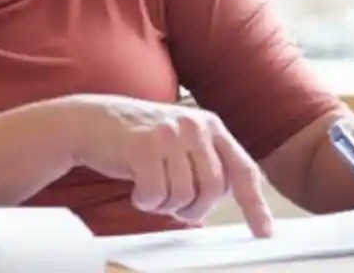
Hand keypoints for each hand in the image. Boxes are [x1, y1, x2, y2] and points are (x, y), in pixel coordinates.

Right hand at [63, 94, 272, 235]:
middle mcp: (195, 125)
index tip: (263, 231)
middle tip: (174, 206)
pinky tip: (136, 187)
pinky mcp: (145, 146)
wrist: (90, 121)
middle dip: (194, 207)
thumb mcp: (180, 141)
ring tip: (150, 190)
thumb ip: (206, 162)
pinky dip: (145, 201)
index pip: (243, 169)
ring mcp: (170, 133)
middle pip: (214, 189)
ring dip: (165, 205)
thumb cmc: (137, 138)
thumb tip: (231, 197)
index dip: (255, 204)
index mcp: (210, 125)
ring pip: (184, 195)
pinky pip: (156, 194)